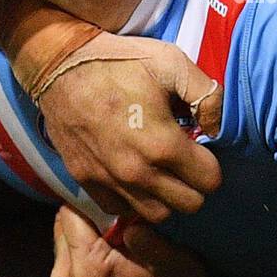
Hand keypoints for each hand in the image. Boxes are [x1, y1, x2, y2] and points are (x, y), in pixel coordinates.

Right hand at [35, 33, 223, 222]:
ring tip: (163, 172)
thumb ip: (207, 95)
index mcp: (163, 144)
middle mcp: (137, 171)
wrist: (61, 67)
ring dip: (167, 197)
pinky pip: (120, 210)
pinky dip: (133, 200)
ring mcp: (110, 180)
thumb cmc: (120, 62)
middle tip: (186, 162)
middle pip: (188, 205)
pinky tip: (135, 177)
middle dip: (194, 184)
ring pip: (157, 214)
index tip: (200, 148)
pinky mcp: (86, 181)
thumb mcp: (173, 63)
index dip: (211, 164)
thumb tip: (215, 127)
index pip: (209, 181)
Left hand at [50, 206, 208, 276]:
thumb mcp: (174, 262)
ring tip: (118, 234)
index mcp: (88, 269)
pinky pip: (67, 245)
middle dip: (89, 213)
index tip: (119, 203)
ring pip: (64, 231)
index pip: (72, 212)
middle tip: (121, 220)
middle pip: (64, 221)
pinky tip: (111, 246)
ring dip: (88, 226)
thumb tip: (132, 229)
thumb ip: (152, 246)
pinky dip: (86, 239)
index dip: (95, 200)